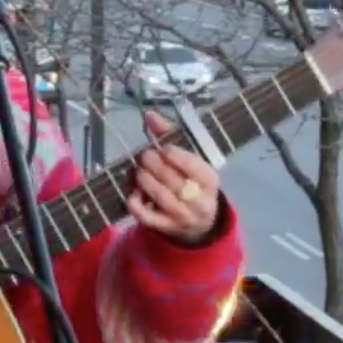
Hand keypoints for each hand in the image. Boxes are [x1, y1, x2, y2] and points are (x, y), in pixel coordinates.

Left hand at [126, 112, 221, 245]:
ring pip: (162, 198)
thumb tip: (149, 115)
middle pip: (175, 181)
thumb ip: (169, 135)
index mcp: (210, 180)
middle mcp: (200, 200)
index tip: (163, 148)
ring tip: (138, 170)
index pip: (195, 167)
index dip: (176, 156)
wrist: (198, 220)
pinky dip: (136, 204)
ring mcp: (183, 217)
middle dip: (155, 166)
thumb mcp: (189, 158)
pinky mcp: (166, 227)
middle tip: (144, 156)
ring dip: (145, 181)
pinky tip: (132, 192)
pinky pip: (148, 217)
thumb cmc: (191, 180)